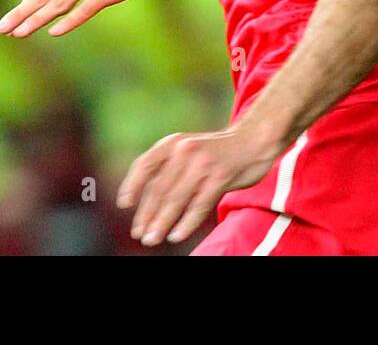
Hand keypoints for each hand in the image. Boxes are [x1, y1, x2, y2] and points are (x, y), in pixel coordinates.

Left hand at [117, 122, 283, 246]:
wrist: (253, 139)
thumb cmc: (216, 152)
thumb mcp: (188, 149)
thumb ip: (168, 167)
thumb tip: (144, 200)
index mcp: (172, 143)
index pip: (145, 164)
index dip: (132, 184)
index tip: (124, 204)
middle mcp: (184, 150)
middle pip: (159, 188)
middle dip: (147, 214)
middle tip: (139, 234)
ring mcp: (203, 163)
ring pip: (176, 199)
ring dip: (162, 222)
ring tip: (152, 238)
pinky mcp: (220, 176)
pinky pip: (199, 205)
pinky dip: (186, 223)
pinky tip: (177, 235)